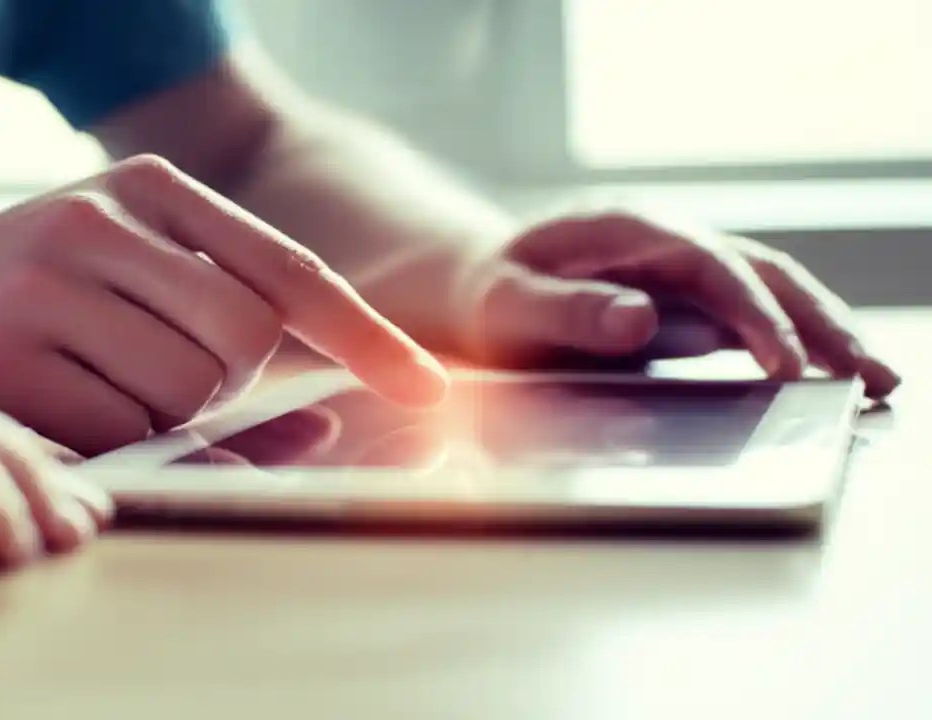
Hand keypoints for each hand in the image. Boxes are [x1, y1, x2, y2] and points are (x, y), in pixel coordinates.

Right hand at [0, 155, 447, 454]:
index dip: (366, 335)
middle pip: (247, 339)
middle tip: (165, 372)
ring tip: (95, 377)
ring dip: (167, 413)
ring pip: (189, 392)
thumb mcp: (121, 278)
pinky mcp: (4, 352)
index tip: (429, 389)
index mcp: (146, 188)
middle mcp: (100, 221)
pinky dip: (112, 436)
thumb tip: (322, 422)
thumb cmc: (24, 301)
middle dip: (230, 382)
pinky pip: (121, 431)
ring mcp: (47, 283)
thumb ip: (220, 328)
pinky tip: (55, 398)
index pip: (285, 268)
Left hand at [455, 212, 898, 397]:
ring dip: (824, 330)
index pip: (709, 265)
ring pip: (770, 290)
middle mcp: (667, 239)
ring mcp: (682, 267)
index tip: (788, 364)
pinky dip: (796, 341)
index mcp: (626, 229)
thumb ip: (567, 312)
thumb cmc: (488, 298)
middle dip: (818, 322)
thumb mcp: (508, 307)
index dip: (753, 314)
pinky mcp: (688, 299)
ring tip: (876, 381)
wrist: (478, 286)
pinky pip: (752, 314)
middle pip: (759, 271)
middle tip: (869, 375)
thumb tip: (640, 318)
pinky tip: (830, 374)